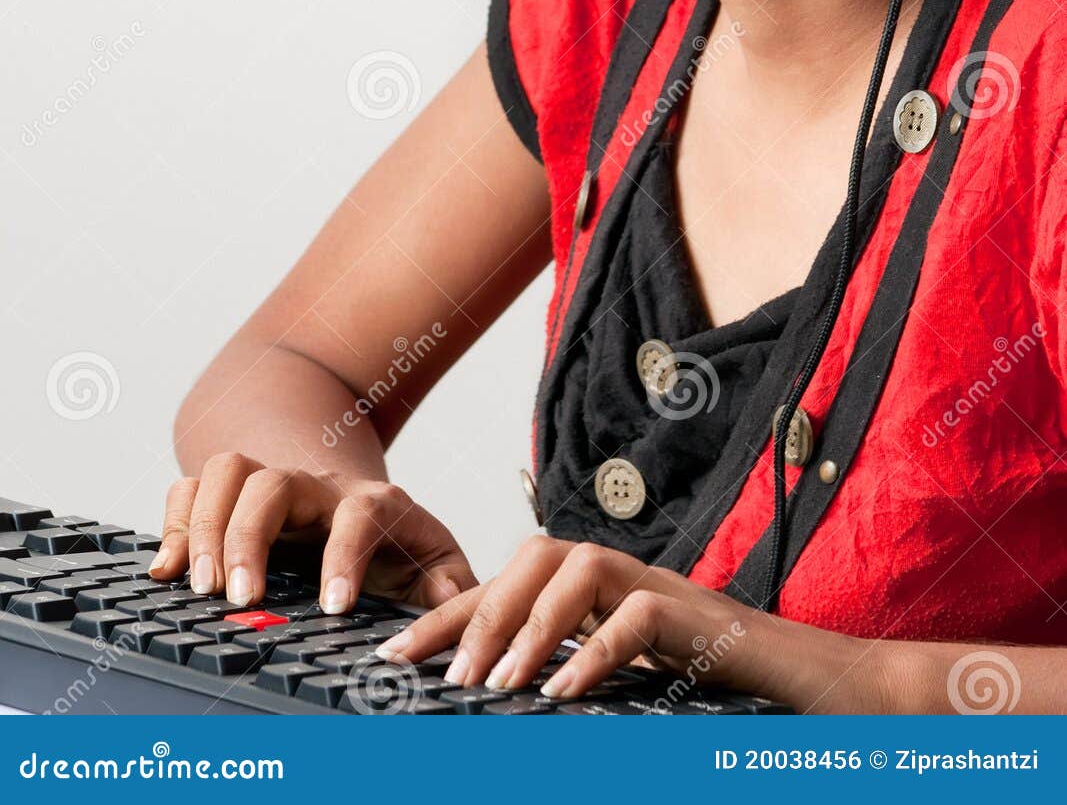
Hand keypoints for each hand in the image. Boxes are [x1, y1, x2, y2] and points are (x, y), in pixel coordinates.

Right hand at [149, 454, 476, 613]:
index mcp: (374, 506)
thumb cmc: (396, 546)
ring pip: (228, 471)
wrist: (358, 501)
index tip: (333, 608)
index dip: (344, 558)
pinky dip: (172, 523)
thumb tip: (455, 614)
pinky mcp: (232, 496)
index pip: (359, 516)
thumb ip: (450, 589)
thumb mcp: (434, 563)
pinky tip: (164, 570)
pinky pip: (192, 486)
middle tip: (240, 599)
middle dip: (250, 536)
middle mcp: (318, 488)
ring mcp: (270, 485)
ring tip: (199, 587)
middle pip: (275, 482)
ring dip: (205, 525)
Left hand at [374, 534, 874, 710]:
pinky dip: (594, 652)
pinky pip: (638, 615)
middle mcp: (626, 577)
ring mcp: (665, 590)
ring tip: (490, 685)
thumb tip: (502, 710)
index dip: (450, 613)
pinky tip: (561, 695)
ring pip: (578, 570)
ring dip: (527, 625)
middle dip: (475, 610)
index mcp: (600, 593)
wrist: (827, 691)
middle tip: (434, 673)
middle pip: (534, 558)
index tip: (391, 656)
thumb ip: (578, 680)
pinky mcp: (703, 617)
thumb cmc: (726, 693)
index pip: (513, 583)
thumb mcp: (635, 689)